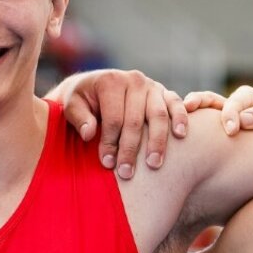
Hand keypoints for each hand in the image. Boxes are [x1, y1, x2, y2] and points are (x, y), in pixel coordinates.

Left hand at [49, 69, 186, 178]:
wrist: (95, 87)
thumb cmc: (82, 101)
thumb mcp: (71, 105)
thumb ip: (78, 117)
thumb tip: (89, 134)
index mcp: (110, 81)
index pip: (113, 118)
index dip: (110, 143)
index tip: (107, 163)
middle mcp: (133, 80)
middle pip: (135, 120)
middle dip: (130, 148)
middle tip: (127, 173)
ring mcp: (151, 86)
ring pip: (157, 115)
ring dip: (157, 141)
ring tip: (153, 164)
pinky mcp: (164, 92)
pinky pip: (176, 104)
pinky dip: (180, 118)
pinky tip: (180, 136)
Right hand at [183, 85, 252, 134]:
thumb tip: (244, 119)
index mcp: (247, 97)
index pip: (233, 103)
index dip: (230, 115)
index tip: (231, 131)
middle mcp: (230, 104)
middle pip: (209, 100)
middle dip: (198, 102)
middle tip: (188, 108)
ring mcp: (220, 118)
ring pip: (200, 114)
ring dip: (187, 116)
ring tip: (175, 122)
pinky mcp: (215, 134)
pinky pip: (201, 131)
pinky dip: (189, 131)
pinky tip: (177, 140)